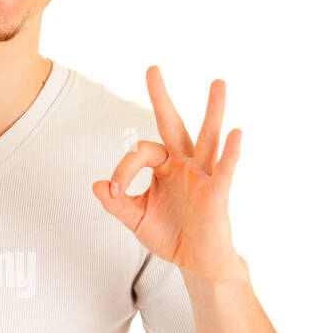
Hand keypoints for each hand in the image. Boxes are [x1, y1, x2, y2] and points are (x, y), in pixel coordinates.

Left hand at [92, 67, 241, 281]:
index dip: (123, 171)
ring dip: (213, 110)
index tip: (115, 193)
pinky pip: (224, 170)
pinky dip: (230, 152)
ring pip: (207, 137)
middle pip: (173, 124)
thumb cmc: (170, 235)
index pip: (139, 153)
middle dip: (160, 98)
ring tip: (218, 83)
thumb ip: (116, 204)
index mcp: (164, 167)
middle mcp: (184, 164)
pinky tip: (236, 133)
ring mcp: (202, 175)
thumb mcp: (136, 220)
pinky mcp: (217, 193)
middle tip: (151, 69)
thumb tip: (96, 186)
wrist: (196, 263)